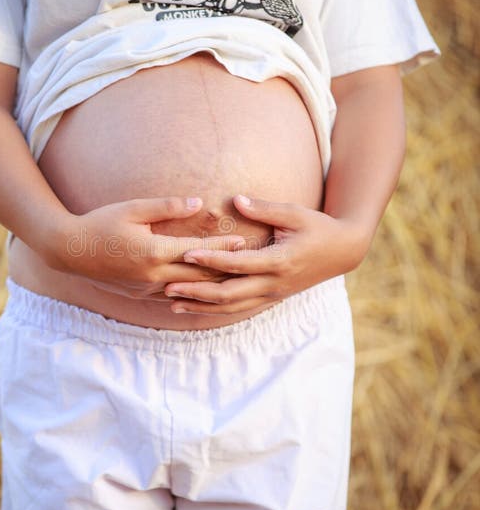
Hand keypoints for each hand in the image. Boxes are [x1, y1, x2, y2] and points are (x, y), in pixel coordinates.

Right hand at [53, 196, 245, 300]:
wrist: (70, 251)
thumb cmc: (101, 223)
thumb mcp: (132, 208)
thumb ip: (167, 206)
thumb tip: (199, 202)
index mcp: (154, 251)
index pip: (198, 250)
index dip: (223, 245)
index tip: (245, 240)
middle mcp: (154, 275)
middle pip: (200, 276)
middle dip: (226, 269)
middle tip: (251, 264)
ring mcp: (148, 288)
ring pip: (189, 290)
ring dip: (213, 284)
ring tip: (236, 278)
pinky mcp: (141, 295)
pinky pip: (174, 296)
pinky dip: (192, 292)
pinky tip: (206, 290)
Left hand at [164, 195, 368, 314]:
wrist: (342, 252)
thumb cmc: (318, 227)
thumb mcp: (294, 213)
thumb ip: (264, 208)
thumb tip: (235, 199)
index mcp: (279, 261)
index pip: (238, 264)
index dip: (211, 261)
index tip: (187, 254)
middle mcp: (274, 283)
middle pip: (229, 294)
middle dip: (197, 292)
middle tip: (168, 287)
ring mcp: (272, 294)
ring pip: (231, 307)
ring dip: (201, 306)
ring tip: (172, 303)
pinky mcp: (271, 298)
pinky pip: (239, 308)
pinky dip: (215, 309)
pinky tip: (194, 307)